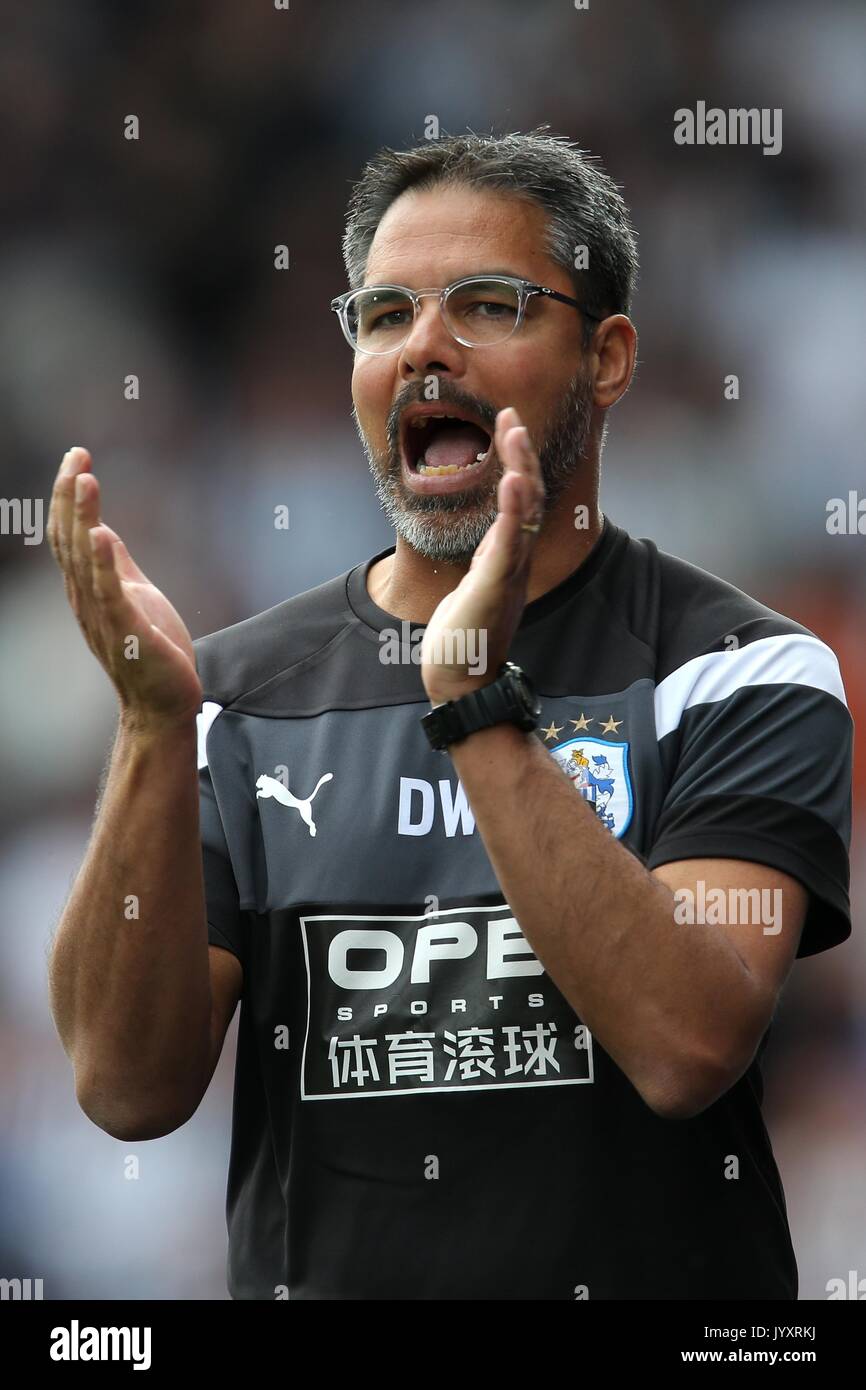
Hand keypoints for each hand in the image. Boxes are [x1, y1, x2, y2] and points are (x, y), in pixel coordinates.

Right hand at [46, 447, 202, 732]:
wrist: (163, 703)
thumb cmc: (150, 650)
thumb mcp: (133, 594)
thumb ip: (115, 564)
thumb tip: (101, 528)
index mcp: (88, 588)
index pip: (69, 533)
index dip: (69, 495)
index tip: (77, 456)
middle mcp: (86, 599)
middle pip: (70, 539)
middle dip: (70, 496)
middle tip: (76, 457)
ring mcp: (104, 616)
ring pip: (84, 559)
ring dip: (82, 518)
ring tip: (84, 480)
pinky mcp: (127, 631)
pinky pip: (110, 593)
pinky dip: (102, 563)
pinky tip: (100, 533)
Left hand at [421, 406, 543, 705]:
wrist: (462, 680)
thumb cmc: (467, 635)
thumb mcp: (478, 583)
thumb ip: (489, 557)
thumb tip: (495, 534)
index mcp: (510, 556)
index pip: (521, 498)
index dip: (518, 459)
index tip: (508, 421)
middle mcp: (516, 561)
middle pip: (528, 497)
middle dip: (522, 454)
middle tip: (512, 415)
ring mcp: (508, 574)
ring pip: (523, 515)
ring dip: (520, 470)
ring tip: (514, 434)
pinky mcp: (493, 589)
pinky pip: (507, 545)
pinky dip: (512, 513)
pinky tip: (511, 482)